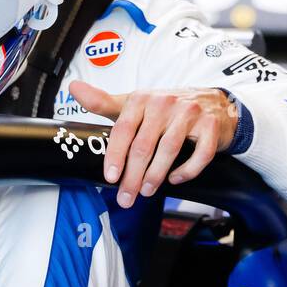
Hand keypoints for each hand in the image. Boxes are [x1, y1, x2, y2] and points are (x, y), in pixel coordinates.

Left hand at [69, 81, 238, 207]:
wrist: (212, 103)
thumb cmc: (167, 107)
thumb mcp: (134, 103)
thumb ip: (104, 102)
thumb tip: (74, 88)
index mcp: (141, 99)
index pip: (123, 130)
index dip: (115, 155)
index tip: (110, 177)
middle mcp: (165, 103)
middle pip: (143, 145)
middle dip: (132, 176)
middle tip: (126, 197)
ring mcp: (189, 114)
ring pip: (168, 150)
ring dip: (155, 176)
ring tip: (146, 191)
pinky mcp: (210, 126)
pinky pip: (199, 154)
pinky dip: (187, 170)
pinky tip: (175, 179)